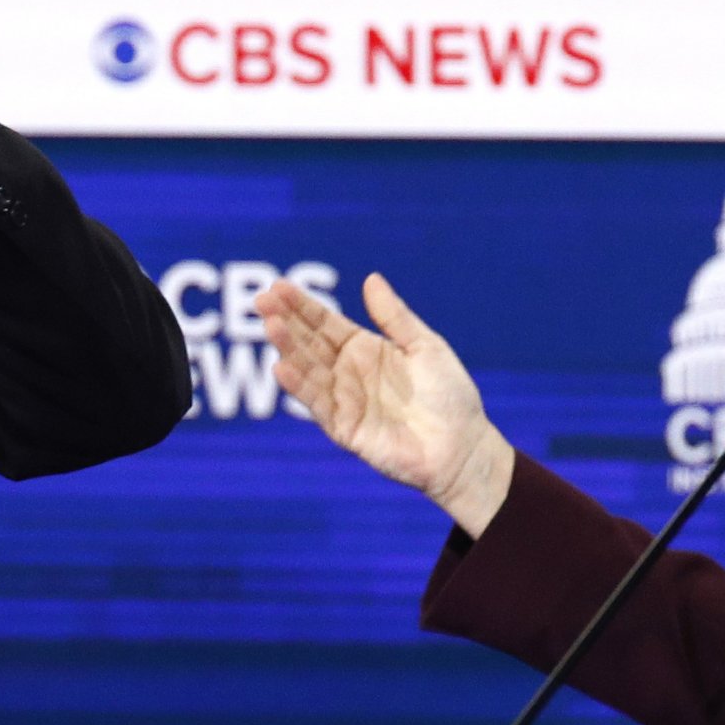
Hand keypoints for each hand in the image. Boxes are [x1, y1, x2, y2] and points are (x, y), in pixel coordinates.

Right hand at [259, 272, 515, 534]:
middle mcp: (347, 373)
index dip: (302, 305)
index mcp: (364, 349)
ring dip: (288, 350)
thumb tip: (371, 278)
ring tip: (271, 327)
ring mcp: (343, 401)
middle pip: (309, 343)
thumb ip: (395, 316)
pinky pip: (318, 406)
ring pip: (308, 371)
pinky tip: (283, 368)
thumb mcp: (425, 346)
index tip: (278, 287)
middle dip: (285, 322)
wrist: (463, 446)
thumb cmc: (449, 395)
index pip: (324, 323)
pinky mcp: (344, 429)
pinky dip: (300, 388)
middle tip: (261, 302)